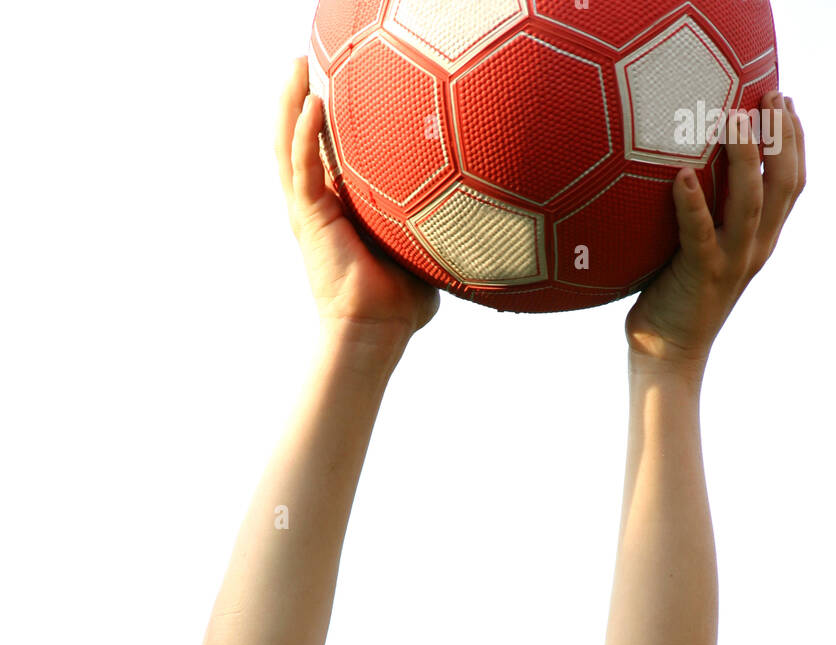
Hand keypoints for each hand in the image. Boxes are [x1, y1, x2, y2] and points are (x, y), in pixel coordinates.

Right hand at [275, 57, 439, 346]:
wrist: (376, 330)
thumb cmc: (401, 304)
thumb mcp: (422, 254)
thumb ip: (436, 233)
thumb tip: (481, 222)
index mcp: (341, 211)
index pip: (331, 157)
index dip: (330, 125)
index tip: (342, 88)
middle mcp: (321, 205)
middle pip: (302, 141)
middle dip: (301, 99)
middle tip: (306, 61)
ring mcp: (311, 209)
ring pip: (291, 145)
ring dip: (291, 103)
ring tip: (297, 64)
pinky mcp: (310, 217)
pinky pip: (303, 166)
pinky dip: (304, 133)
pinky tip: (313, 101)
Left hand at [624, 92, 805, 378]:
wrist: (667, 358)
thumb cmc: (673, 302)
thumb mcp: (700, 254)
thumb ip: (705, 218)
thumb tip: (681, 169)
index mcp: (759, 242)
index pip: (793, 185)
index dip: (795, 141)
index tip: (785, 103)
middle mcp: (753, 249)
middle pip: (784, 185)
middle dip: (781, 137)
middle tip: (768, 95)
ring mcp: (729, 263)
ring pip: (751, 203)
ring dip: (744, 158)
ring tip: (732, 117)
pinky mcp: (701, 276)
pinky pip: (699, 233)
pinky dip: (692, 203)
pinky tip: (682, 174)